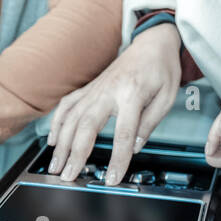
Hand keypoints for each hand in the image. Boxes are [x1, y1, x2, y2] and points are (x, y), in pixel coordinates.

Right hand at [47, 22, 181, 183]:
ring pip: (72, 117)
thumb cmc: (162, 68)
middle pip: (87, 126)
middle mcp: (108, 91)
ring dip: (61, 143)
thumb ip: (150, 123)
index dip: (117, 158)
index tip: (112, 178)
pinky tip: (52, 139)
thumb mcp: (167, 97)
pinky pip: (68, 105)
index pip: (123, 133)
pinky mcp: (89, 87)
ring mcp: (95, 88)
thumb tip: (135, 147)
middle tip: (67, 175)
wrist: (152, 42)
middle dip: (75, 153)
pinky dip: (57, 122)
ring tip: (55, 165)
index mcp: (132, 94)